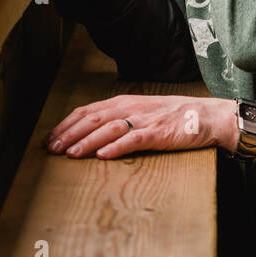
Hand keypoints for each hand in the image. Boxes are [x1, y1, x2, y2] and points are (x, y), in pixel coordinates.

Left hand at [42, 95, 240, 158]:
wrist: (205, 116)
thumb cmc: (172, 117)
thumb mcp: (141, 112)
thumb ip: (119, 120)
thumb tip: (91, 136)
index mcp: (124, 102)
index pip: (87, 111)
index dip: (66, 124)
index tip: (50, 138)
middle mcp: (130, 107)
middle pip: (93, 119)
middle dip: (69, 134)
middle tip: (52, 148)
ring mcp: (144, 120)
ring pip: (108, 128)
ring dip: (87, 141)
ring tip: (71, 153)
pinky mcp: (158, 133)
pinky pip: (134, 139)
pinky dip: (117, 147)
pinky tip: (103, 155)